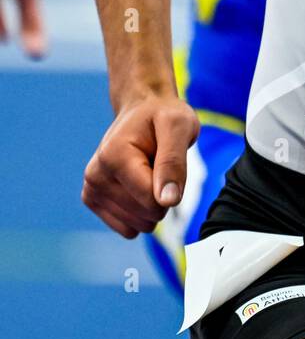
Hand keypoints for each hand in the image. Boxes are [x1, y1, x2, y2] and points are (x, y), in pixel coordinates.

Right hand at [82, 94, 199, 238]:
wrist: (143, 109)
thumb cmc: (163, 116)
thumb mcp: (179, 127)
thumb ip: (173, 163)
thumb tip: (168, 201)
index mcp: (113, 156)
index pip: (152, 202)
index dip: (172, 188)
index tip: (169, 160)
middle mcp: (95, 176)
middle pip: (146, 216)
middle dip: (161, 195)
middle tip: (158, 163)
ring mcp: (91, 190)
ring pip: (138, 226)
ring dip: (151, 202)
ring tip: (149, 170)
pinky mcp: (93, 200)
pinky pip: (128, 228)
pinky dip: (140, 211)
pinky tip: (137, 184)